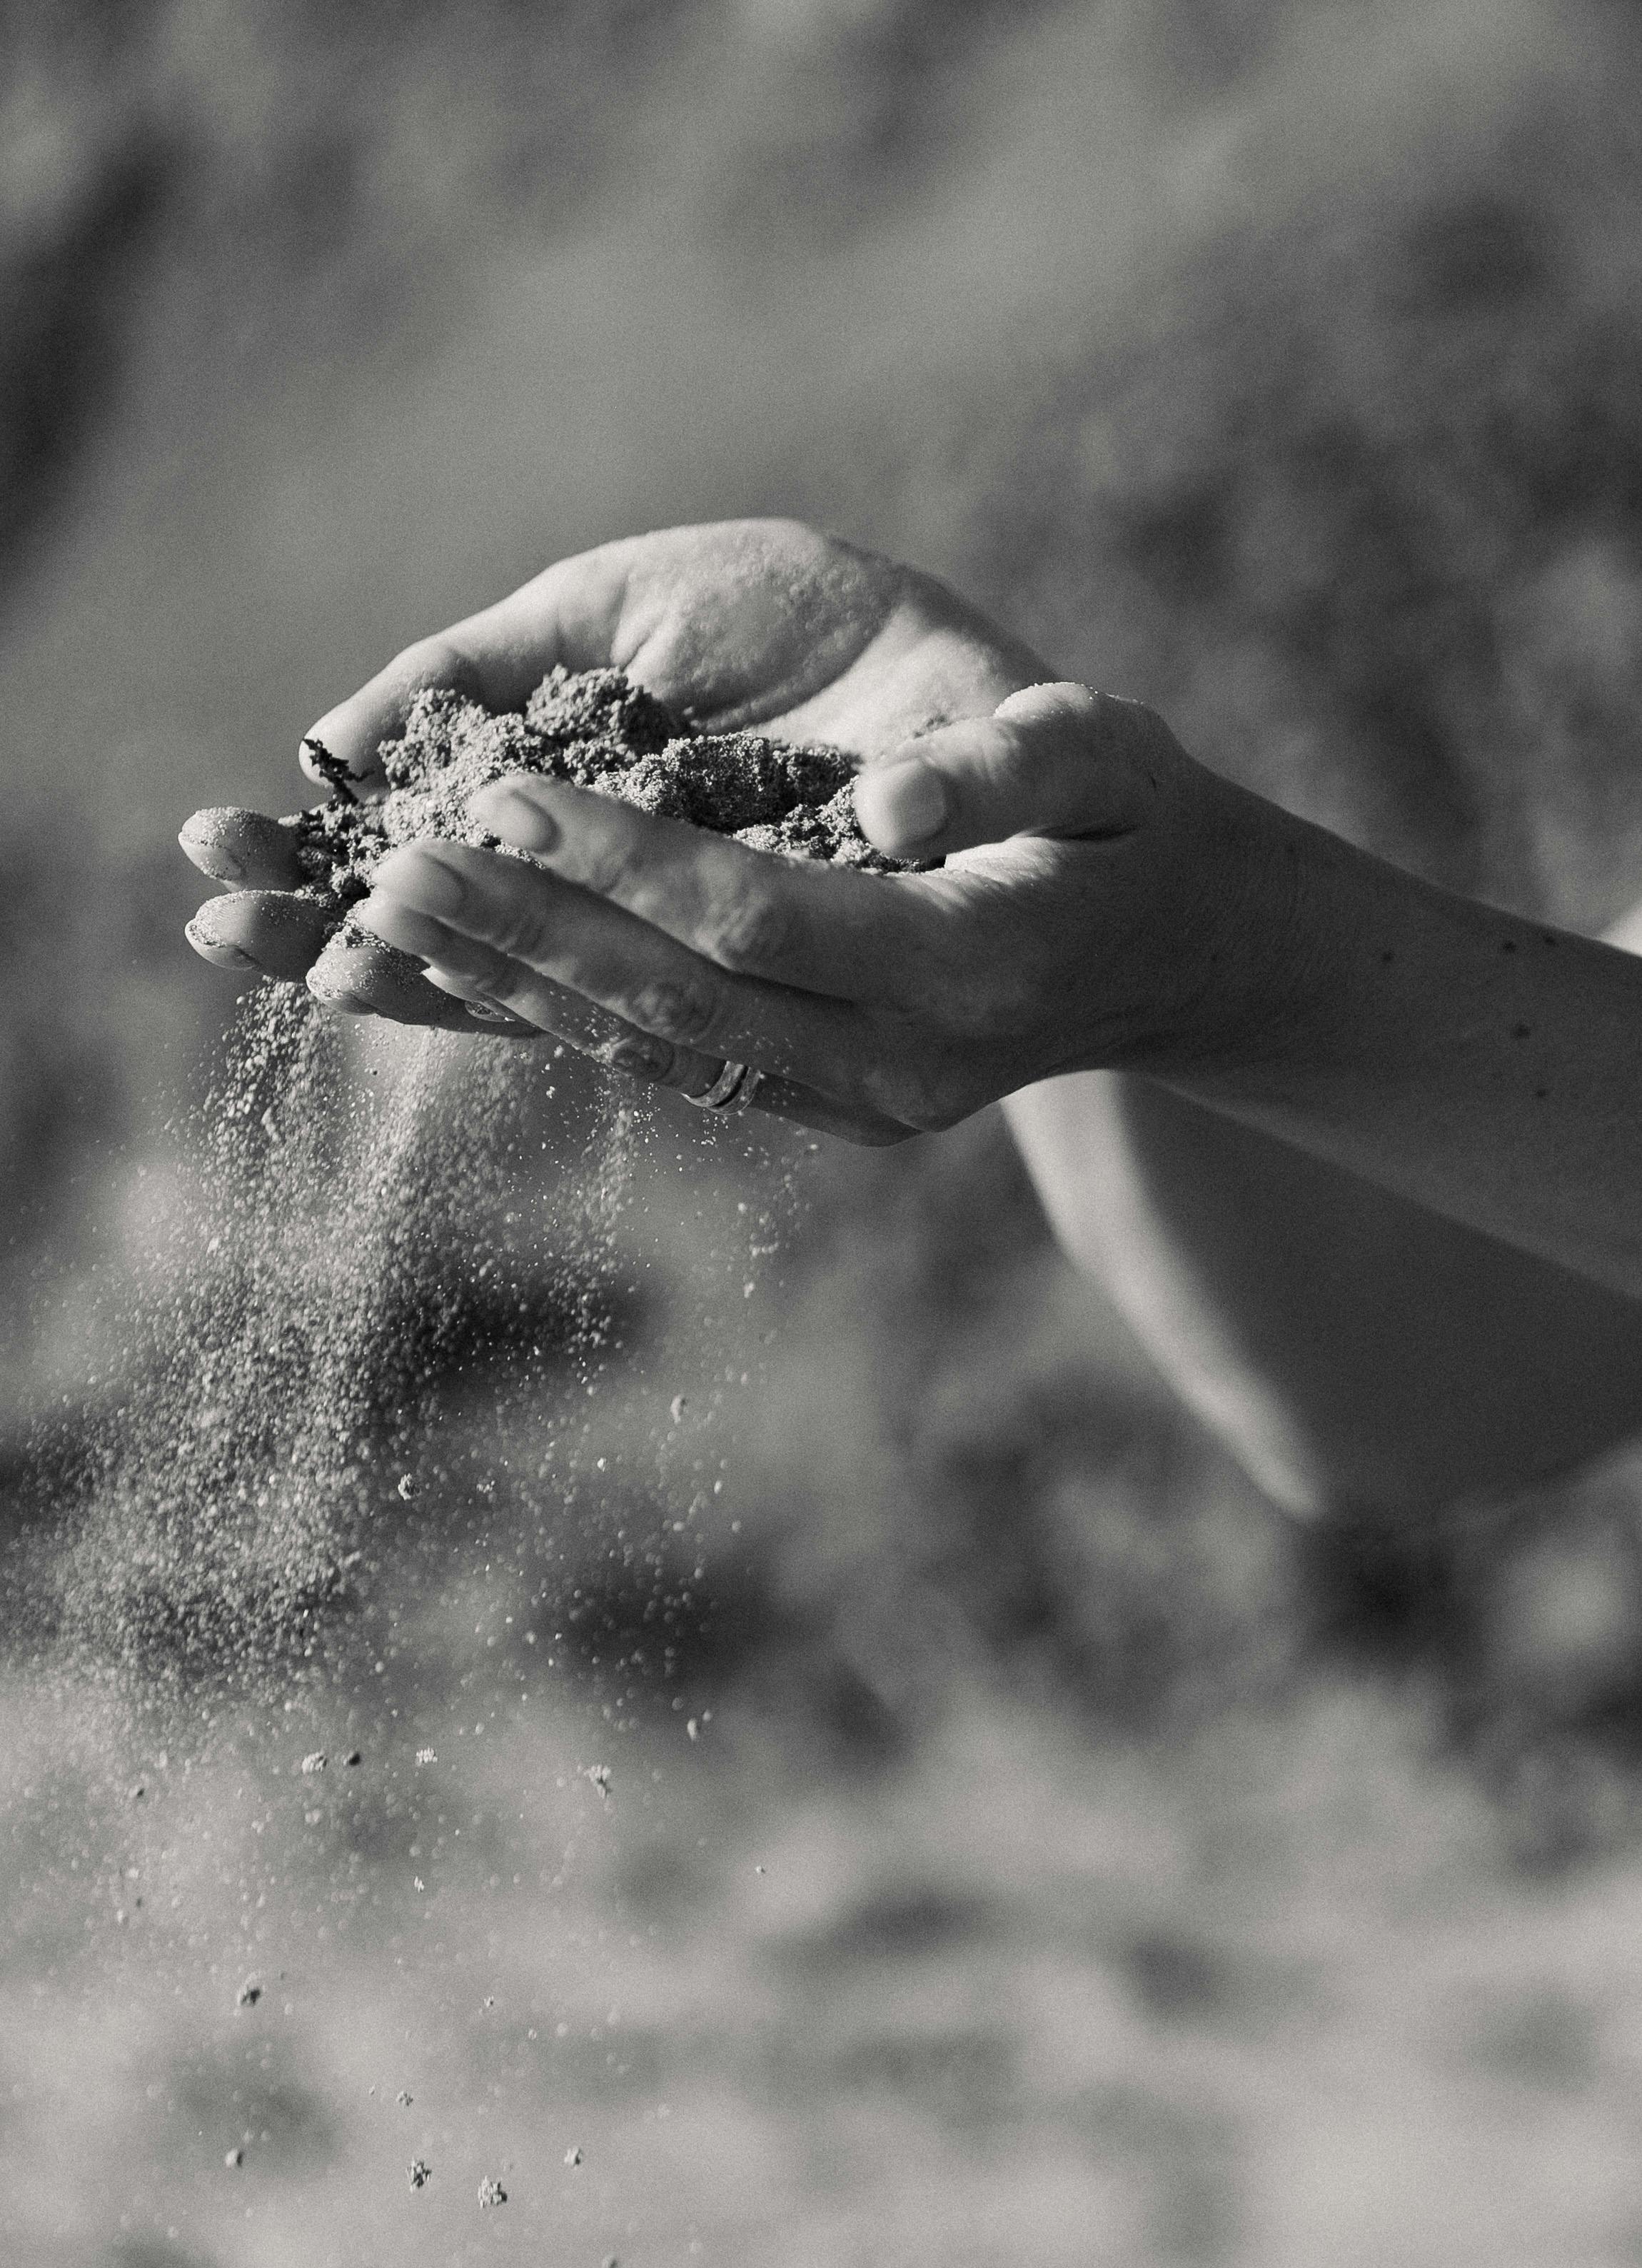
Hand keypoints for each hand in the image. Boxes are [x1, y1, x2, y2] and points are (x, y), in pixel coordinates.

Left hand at [341, 526, 1309, 1139]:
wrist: (1174, 957)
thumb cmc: (1140, 824)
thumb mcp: (1113, 762)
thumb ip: (1016, 765)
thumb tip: (892, 801)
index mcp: (969, 971)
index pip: (763, 921)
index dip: (624, 861)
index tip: (494, 786)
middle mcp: (900, 1069)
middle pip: (676, 1006)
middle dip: (527, 934)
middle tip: (385, 869)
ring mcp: (854, 1105)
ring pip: (654, 1053)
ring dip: (512, 991)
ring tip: (376, 925)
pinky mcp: (817, 1108)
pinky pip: (664, 1068)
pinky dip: (555, 1021)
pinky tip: (459, 974)